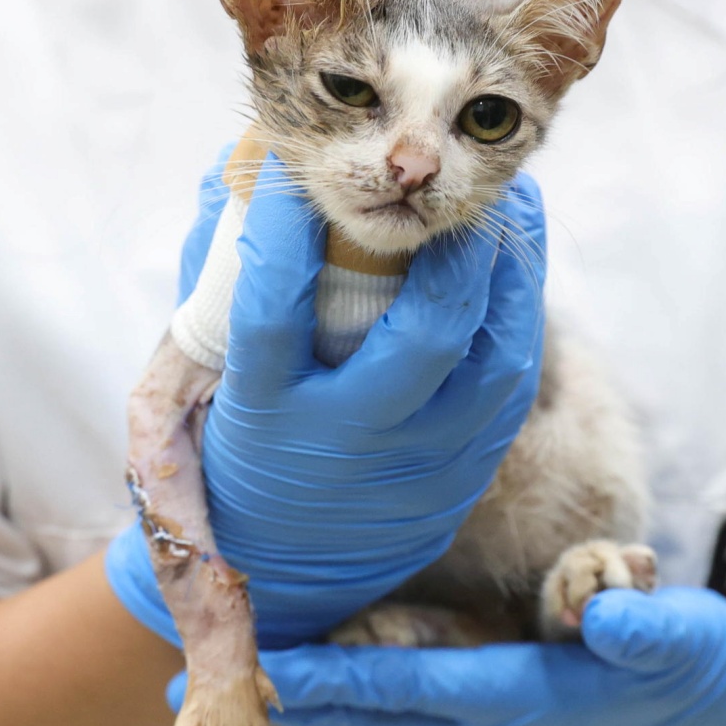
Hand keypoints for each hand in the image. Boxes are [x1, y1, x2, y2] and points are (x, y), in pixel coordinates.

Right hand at [108, 154, 547, 646]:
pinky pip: (516, 379)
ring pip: (494, 357)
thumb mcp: (201, 382)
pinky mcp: (470, 468)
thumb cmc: (242, 441)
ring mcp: (422, 461)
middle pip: (424, 336)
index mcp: (266, 413)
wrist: (290, 566)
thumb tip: (236, 169)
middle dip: (448, 246)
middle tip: (446, 178)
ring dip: (509, 267)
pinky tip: (517, 254)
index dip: (281, 227)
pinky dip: (524, 307)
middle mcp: (351, 441)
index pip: (272, 309)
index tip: (291, 159)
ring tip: (505, 195)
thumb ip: (213, 282)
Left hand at [217, 587, 725, 725]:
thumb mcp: (688, 640)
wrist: (721, 704)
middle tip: (188, 679)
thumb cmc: (700, 667)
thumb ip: (646, 629)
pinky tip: (309, 650)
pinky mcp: (490, 689)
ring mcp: (484, 707)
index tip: (261, 669)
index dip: (334, 676)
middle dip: (284, 691)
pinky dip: (347, 672)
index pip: (408, 685)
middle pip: (366, 702)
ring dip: (303, 685)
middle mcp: (486, 710)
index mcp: (519, 695)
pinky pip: (401, 685)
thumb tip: (603, 620)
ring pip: (375, 697)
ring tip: (223, 666)